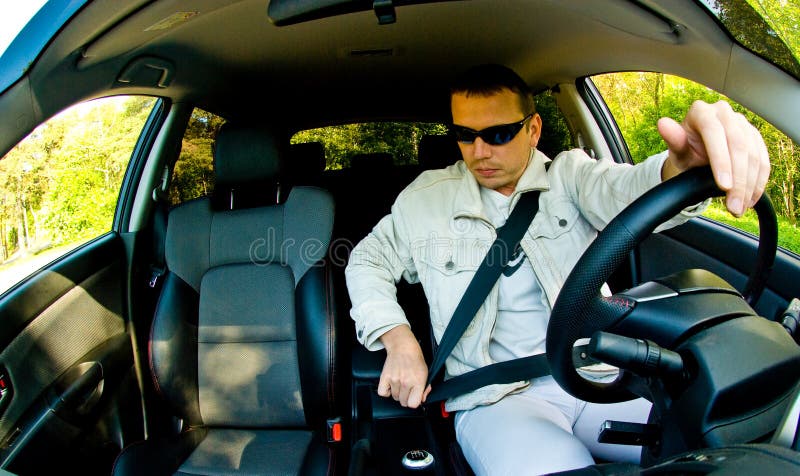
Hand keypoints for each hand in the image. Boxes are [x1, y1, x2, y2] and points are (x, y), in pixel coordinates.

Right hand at [378, 325, 431, 407]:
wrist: (403, 346)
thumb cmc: (415, 359)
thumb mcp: (425, 373)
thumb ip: (425, 388)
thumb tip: (422, 399)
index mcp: (418, 381)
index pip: (413, 404)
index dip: (414, 401)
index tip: (414, 396)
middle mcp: (406, 382)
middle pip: (403, 402)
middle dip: (406, 397)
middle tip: (407, 388)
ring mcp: (394, 380)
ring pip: (394, 398)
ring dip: (397, 393)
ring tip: (400, 383)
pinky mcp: (385, 377)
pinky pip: (383, 393)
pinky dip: (386, 391)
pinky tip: (391, 385)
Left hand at [657, 100, 769, 216]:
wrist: (695, 152)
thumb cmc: (684, 150)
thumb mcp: (677, 149)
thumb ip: (672, 139)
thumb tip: (662, 124)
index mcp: (702, 112)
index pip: (715, 134)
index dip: (721, 161)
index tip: (723, 186)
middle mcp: (724, 113)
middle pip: (738, 145)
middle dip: (738, 180)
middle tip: (733, 205)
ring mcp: (742, 123)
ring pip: (754, 155)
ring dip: (749, 185)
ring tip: (740, 207)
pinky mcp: (755, 137)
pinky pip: (762, 160)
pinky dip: (758, 182)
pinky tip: (750, 199)